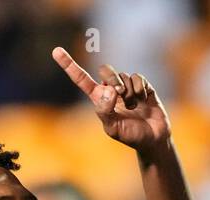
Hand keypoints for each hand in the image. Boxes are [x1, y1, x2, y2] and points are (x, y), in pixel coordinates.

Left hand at [52, 47, 169, 150]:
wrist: (153, 138)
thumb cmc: (130, 135)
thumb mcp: (113, 128)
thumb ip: (105, 111)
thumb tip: (108, 90)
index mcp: (99, 100)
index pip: (81, 79)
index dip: (69, 65)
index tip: (56, 51)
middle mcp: (111, 90)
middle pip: (105, 70)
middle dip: (113, 79)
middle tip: (120, 94)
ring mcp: (126, 87)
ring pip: (123, 75)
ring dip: (128, 91)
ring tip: (134, 106)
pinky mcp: (142, 85)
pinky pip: (137, 77)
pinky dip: (140, 90)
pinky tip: (143, 100)